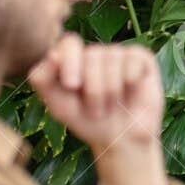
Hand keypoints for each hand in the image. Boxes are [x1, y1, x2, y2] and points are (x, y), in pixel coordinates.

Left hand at [28, 35, 166, 184]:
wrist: (121, 140)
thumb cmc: (87, 121)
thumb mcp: (57, 104)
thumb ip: (42, 79)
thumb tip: (53, 54)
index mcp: (72, 59)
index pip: (70, 44)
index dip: (70, 62)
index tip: (72, 86)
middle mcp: (95, 53)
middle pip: (92, 55)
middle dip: (94, 89)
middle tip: (96, 109)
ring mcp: (119, 54)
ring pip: (113, 60)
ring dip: (112, 91)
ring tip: (112, 105)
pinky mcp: (141, 59)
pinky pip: (134, 60)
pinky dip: (130, 80)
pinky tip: (131, 91)